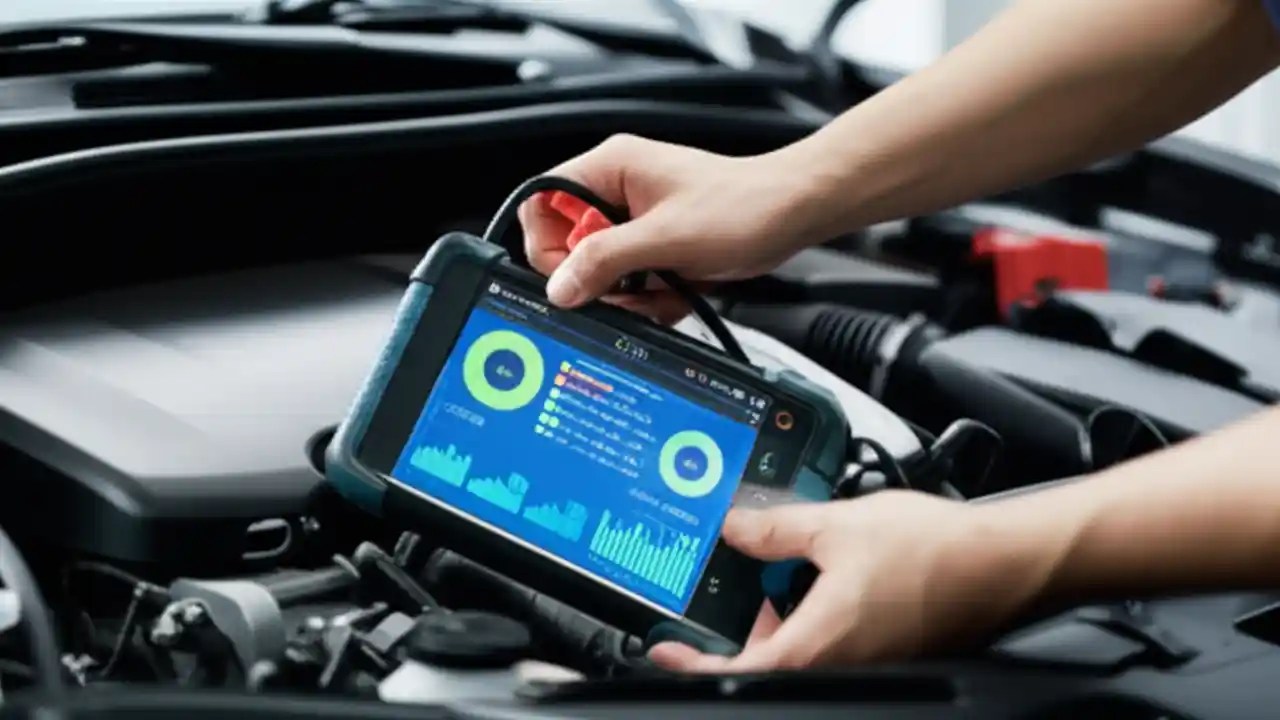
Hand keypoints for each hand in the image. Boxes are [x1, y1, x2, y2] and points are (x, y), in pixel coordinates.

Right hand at [517, 134, 828, 322]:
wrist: (794, 214)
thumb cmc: (744, 206)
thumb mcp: (665, 239)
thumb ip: (605, 261)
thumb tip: (560, 287)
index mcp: (610, 168)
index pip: (542, 201)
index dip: (548, 243)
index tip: (572, 273)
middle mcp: (617, 190)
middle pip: (567, 245)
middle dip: (597, 278)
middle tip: (626, 288)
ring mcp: (636, 220)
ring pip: (599, 271)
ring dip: (628, 294)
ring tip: (663, 289)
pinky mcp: (655, 247)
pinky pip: (629, 282)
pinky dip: (649, 298)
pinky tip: (676, 293)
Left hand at [649, 491, 1063, 671]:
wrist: (1004, 564)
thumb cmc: (937, 553)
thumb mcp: (837, 526)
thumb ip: (776, 529)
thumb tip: (736, 528)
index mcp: (817, 643)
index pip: (736, 668)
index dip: (691, 662)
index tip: (665, 649)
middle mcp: (840, 663)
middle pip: (768, 658)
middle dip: (748, 620)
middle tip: (745, 578)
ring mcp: (868, 660)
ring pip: (803, 645)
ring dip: (786, 610)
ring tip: (795, 560)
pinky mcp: (890, 649)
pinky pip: (836, 638)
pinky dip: (819, 609)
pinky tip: (832, 569)